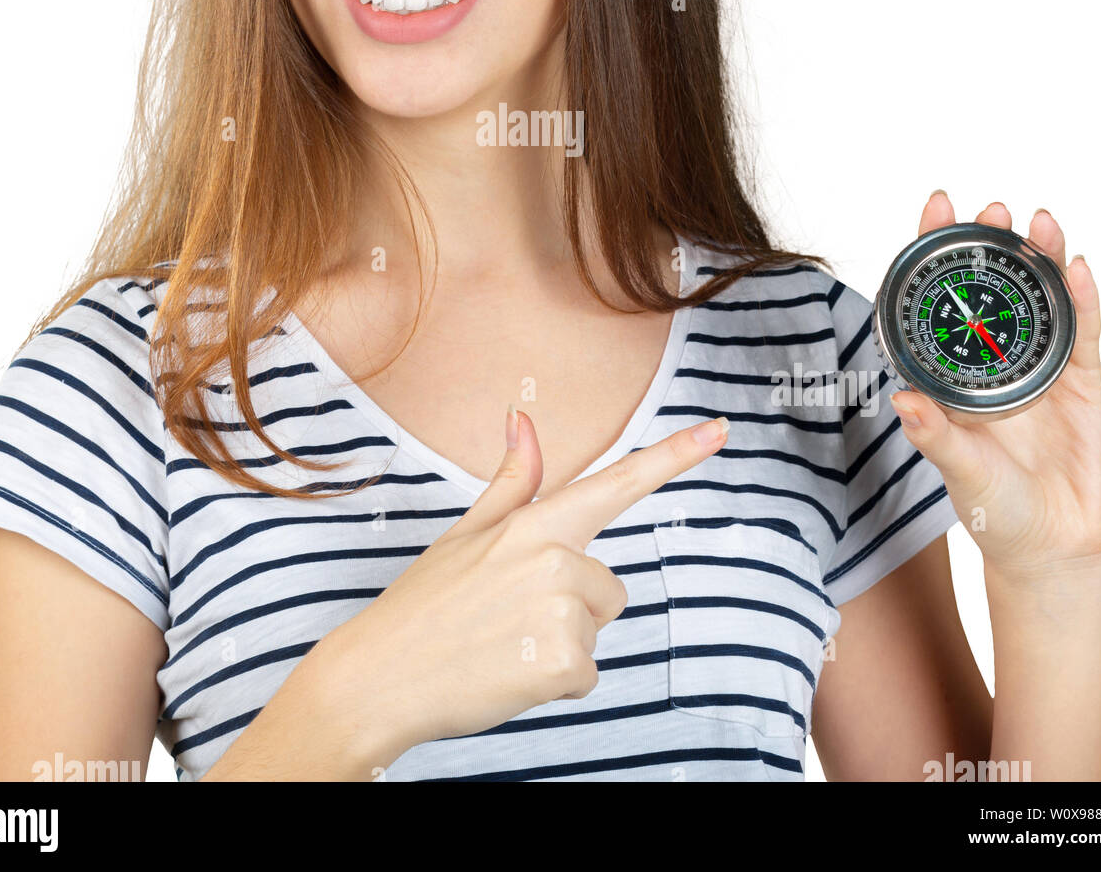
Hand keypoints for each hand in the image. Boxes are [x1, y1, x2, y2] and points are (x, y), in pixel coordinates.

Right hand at [325, 409, 729, 760]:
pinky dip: (554, 682)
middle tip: (507, 619)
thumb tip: (523, 418)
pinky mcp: (565, 663)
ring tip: (503, 644)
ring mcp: (563, 610)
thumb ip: (512, 481)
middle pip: (608, 586)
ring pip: (596, 630)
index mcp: (535, 522)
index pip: (618, 481)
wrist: (379, 676)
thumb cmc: (423, 604)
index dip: (676, 455)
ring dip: (561, 645)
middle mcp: (556, 557)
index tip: (721, 430)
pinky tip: (508, 673)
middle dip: (571, 608)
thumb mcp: (466, 533)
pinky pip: (586, 673)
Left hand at [889, 192, 1100, 582]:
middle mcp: (994, 362)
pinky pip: (1083, 332)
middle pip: (994, 287)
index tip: (935, 206)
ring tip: (1037, 221)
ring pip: (1041, 300)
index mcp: (954, 373)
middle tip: (991, 207)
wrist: (1053, 548)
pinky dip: (1083, 300)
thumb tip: (902, 400)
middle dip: (992, 244)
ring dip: (1041, 258)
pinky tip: (1079, 268)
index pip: (939, 299)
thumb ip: (935, 436)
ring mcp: (1040, 368)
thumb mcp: (959, 470)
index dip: (936, 253)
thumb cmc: (995, 510)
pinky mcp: (1082, 384)